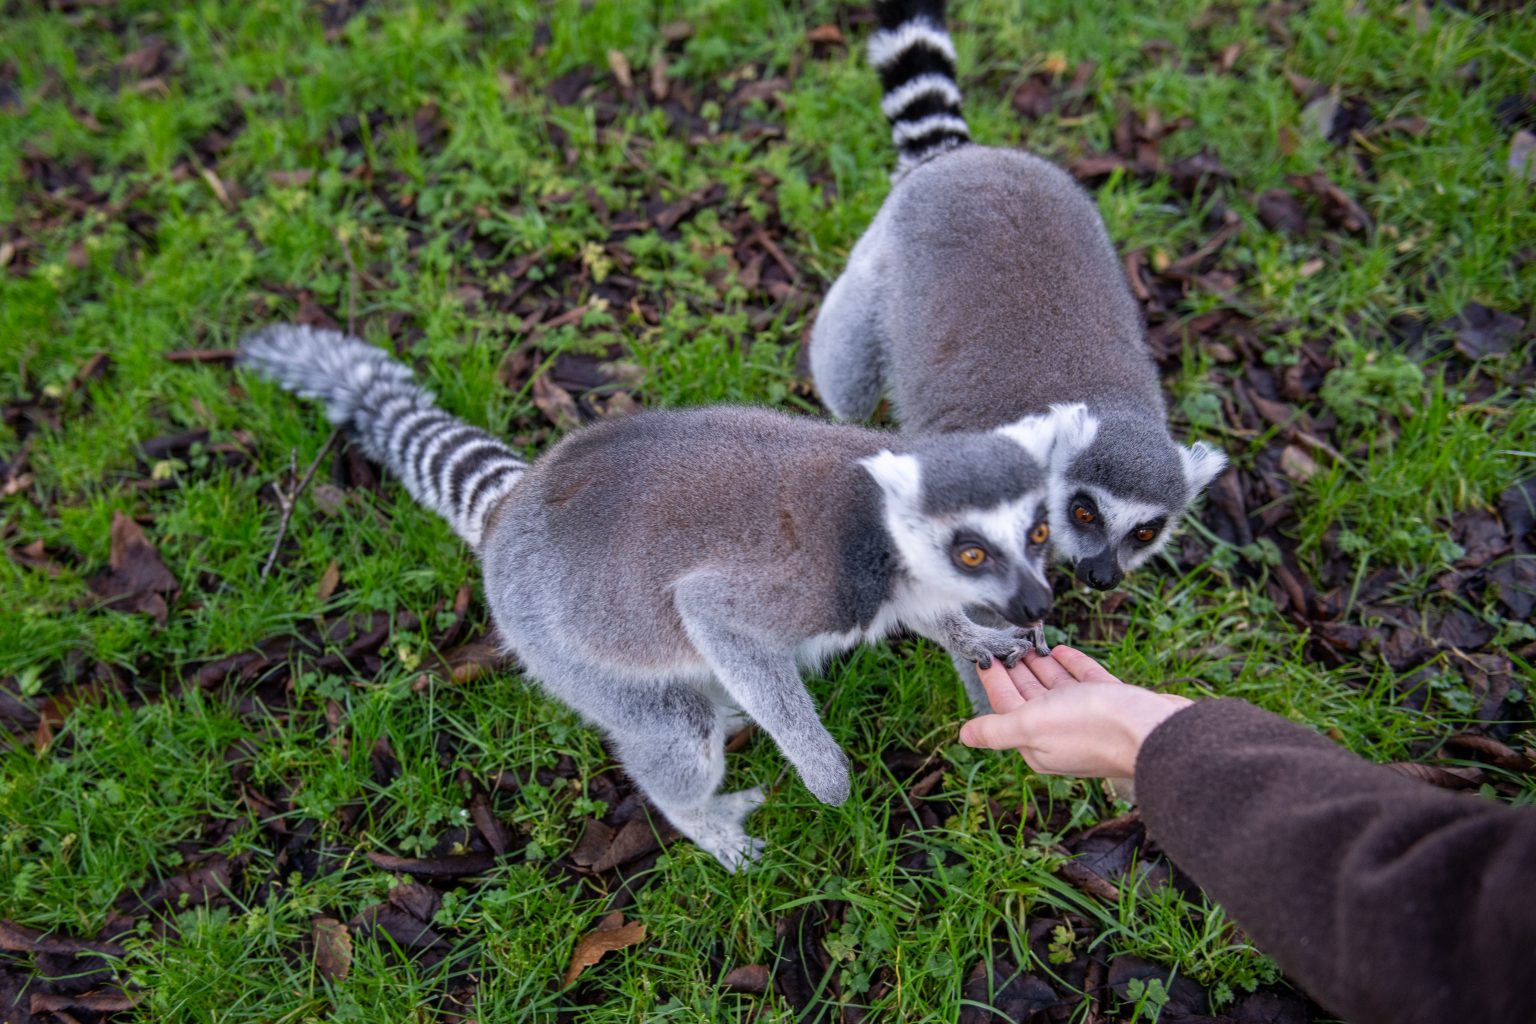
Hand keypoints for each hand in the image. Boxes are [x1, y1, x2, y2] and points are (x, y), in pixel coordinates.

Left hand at [958, 645, 1192, 778]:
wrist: (1156, 732)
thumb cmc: (1093, 729)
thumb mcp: (1032, 726)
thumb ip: (997, 729)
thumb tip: (964, 736)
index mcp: (1037, 742)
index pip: (1006, 705)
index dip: (994, 679)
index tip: (984, 654)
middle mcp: (1060, 732)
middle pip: (1030, 695)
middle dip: (1016, 669)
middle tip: (1004, 640)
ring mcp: (1089, 718)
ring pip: (1057, 687)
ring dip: (1041, 665)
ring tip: (1027, 641)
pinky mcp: (1113, 704)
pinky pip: (1086, 681)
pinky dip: (1072, 665)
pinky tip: (1061, 650)